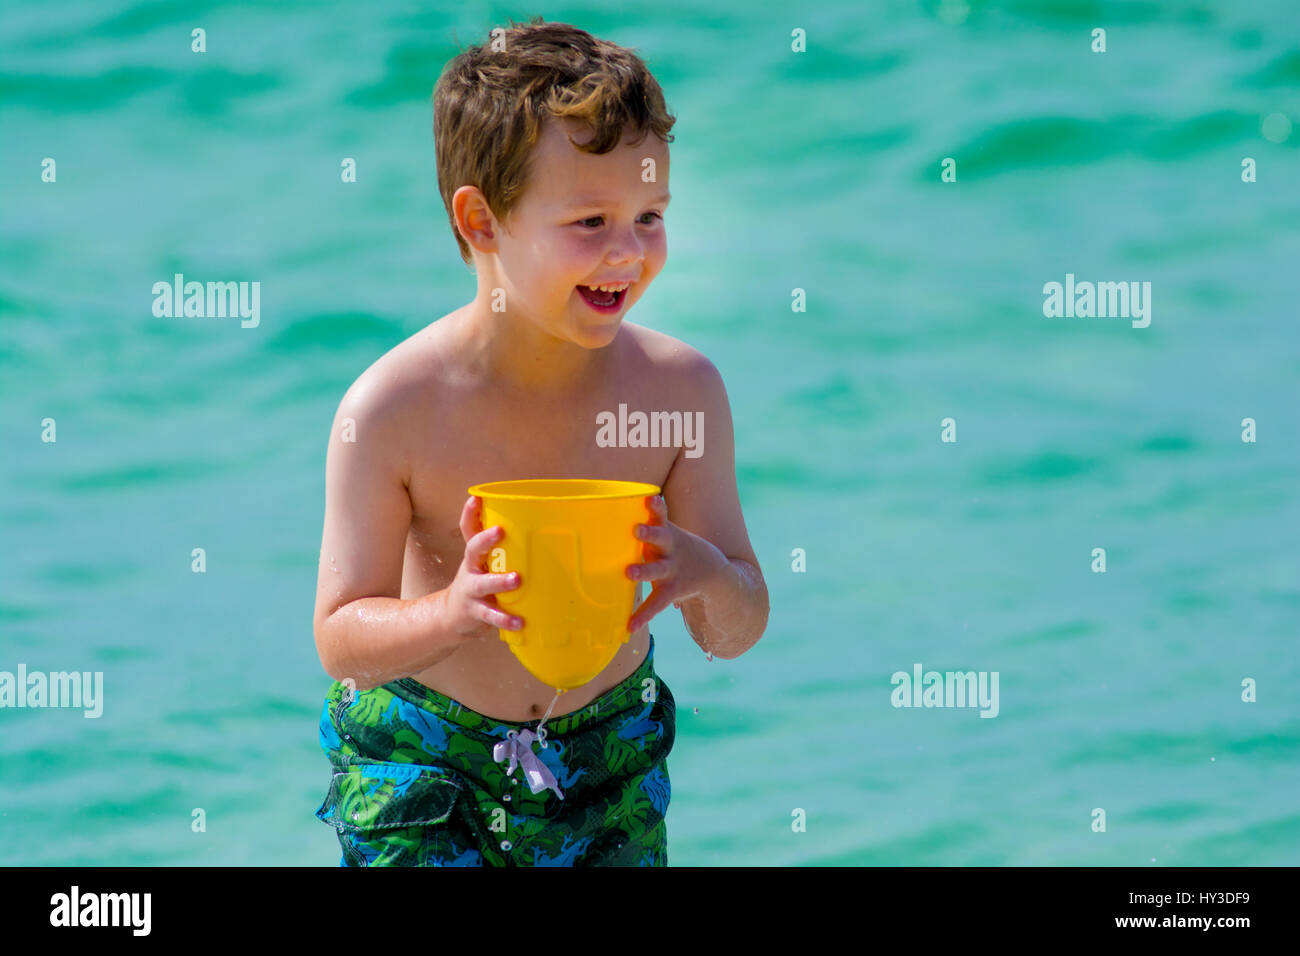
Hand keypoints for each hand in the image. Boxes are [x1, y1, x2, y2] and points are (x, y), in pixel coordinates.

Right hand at [442, 495, 524, 640]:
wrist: (452, 616)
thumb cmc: (478, 583)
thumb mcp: (485, 564)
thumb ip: (505, 551)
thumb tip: (539, 531)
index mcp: (475, 556)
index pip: (468, 530)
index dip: (469, 514)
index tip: (475, 498)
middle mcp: (470, 569)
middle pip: (472, 550)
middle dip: (485, 540)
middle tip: (500, 531)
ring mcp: (471, 590)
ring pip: (483, 583)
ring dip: (499, 581)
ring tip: (516, 580)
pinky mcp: (475, 612)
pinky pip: (491, 615)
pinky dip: (506, 619)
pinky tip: (520, 622)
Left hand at [625, 494, 727, 632]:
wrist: (713, 572)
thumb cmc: (675, 548)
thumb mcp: (667, 533)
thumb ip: (648, 526)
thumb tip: (607, 515)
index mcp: (667, 531)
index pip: (662, 515)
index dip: (656, 507)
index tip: (650, 498)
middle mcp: (669, 548)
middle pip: (660, 538)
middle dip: (649, 533)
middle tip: (636, 530)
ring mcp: (672, 569)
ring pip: (657, 569)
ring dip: (644, 570)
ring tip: (630, 572)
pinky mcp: (673, 589)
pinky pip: (657, 603)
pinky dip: (644, 614)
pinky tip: (631, 625)